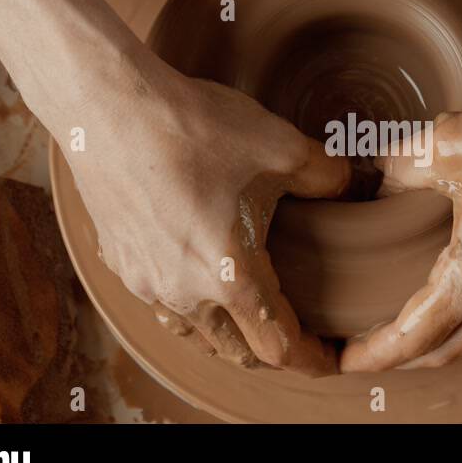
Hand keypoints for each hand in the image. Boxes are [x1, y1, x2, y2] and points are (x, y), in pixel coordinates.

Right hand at [63, 56, 349, 376]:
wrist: (108, 104)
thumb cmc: (193, 127)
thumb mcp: (281, 146)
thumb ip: (329, 175)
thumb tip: (353, 184)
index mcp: (228, 276)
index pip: (277, 347)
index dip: (310, 358)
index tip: (328, 358)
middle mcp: (182, 293)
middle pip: (235, 351)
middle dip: (270, 352)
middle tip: (295, 334)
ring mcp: (143, 280)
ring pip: (192, 333)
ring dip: (225, 334)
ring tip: (246, 315)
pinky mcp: (118, 260)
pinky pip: (158, 301)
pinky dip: (186, 304)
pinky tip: (194, 276)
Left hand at [340, 70, 461, 371]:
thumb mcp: (450, 142)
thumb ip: (397, 162)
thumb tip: (364, 172)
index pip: (413, 337)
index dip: (375, 354)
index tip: (346, 359)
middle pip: (448, 351)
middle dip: (404, 358)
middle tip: (371, 348)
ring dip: (447, 344)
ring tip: (420, 330)